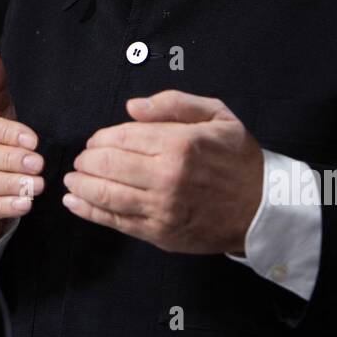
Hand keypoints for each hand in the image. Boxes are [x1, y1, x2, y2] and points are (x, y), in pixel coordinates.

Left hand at [62, 91, 262, 254]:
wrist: (263, 209)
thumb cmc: (239, 160)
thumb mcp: (217, 115)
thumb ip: (174, 103)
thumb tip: (132, 107)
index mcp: (179, 145)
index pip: (121, 137)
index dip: (101, 138)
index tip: (97, 140)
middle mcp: (167, 177)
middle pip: (107, 165)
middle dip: (86, 160)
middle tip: (82, 159)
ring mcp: (162, 209)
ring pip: (105, 194)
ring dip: (80, 185)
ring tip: (72, 179)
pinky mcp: (160, 233)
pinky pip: (115, 221)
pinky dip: (89, 211)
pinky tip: (75, 203)